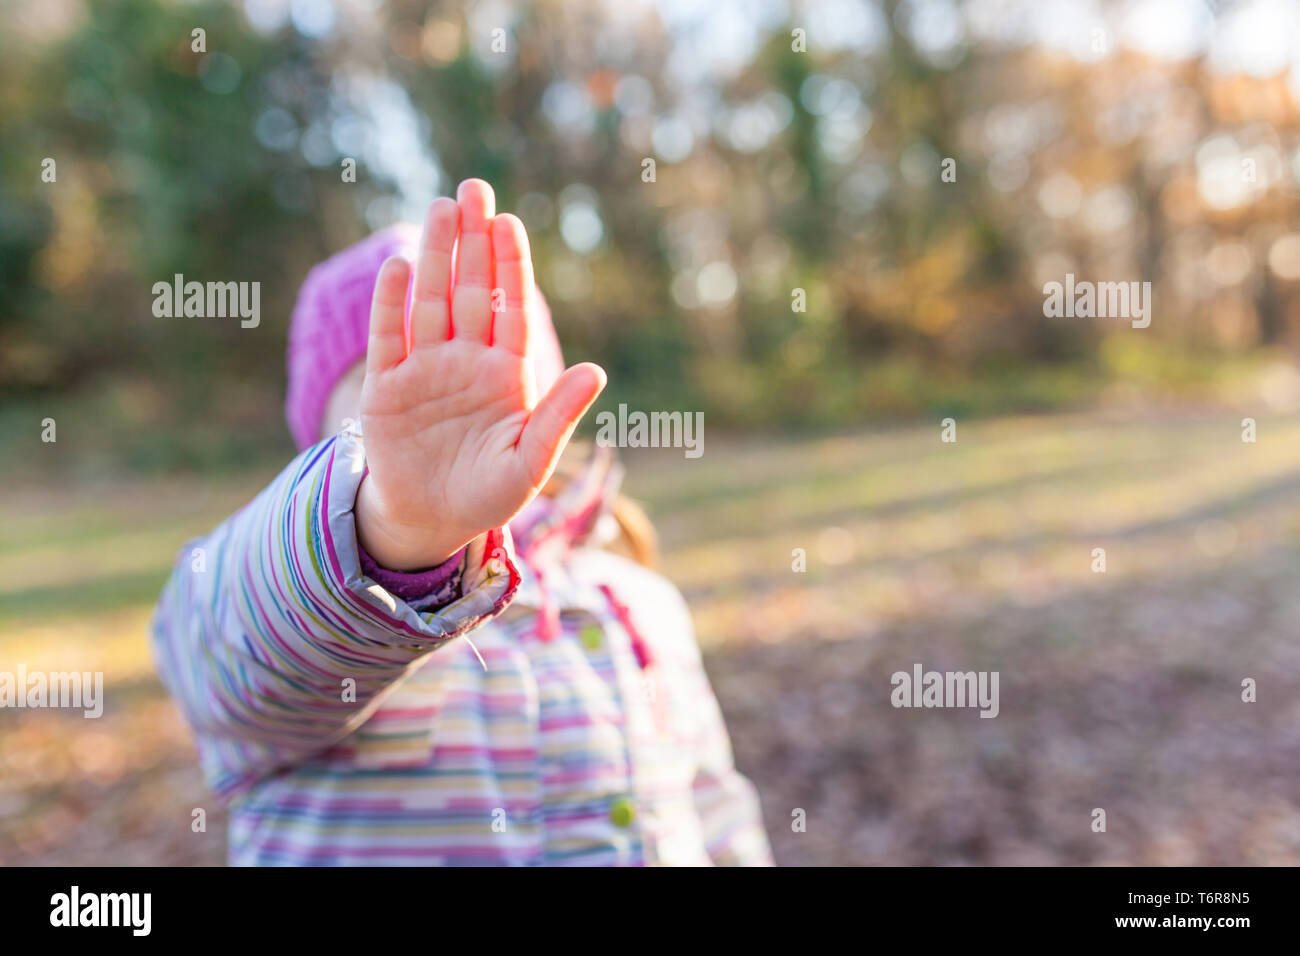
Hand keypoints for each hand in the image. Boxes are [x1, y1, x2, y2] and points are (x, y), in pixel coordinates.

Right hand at [355, 179, 605, 569]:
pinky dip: (393, 304)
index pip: (511, 309)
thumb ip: (557, 415)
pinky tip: (401, 266)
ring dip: (436, 256)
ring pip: (432, 301)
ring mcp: (426, 369)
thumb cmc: (488, 495)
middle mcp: (466, 361)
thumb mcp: (530, 461)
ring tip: (441, 207)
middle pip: (471, 291)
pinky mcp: (387, 388)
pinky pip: (390, 337)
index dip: (511, 266)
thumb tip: (597, 371)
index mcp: (505, 374)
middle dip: (473, 241)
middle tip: (473, 188)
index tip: (510, 223)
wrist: (432, 521)